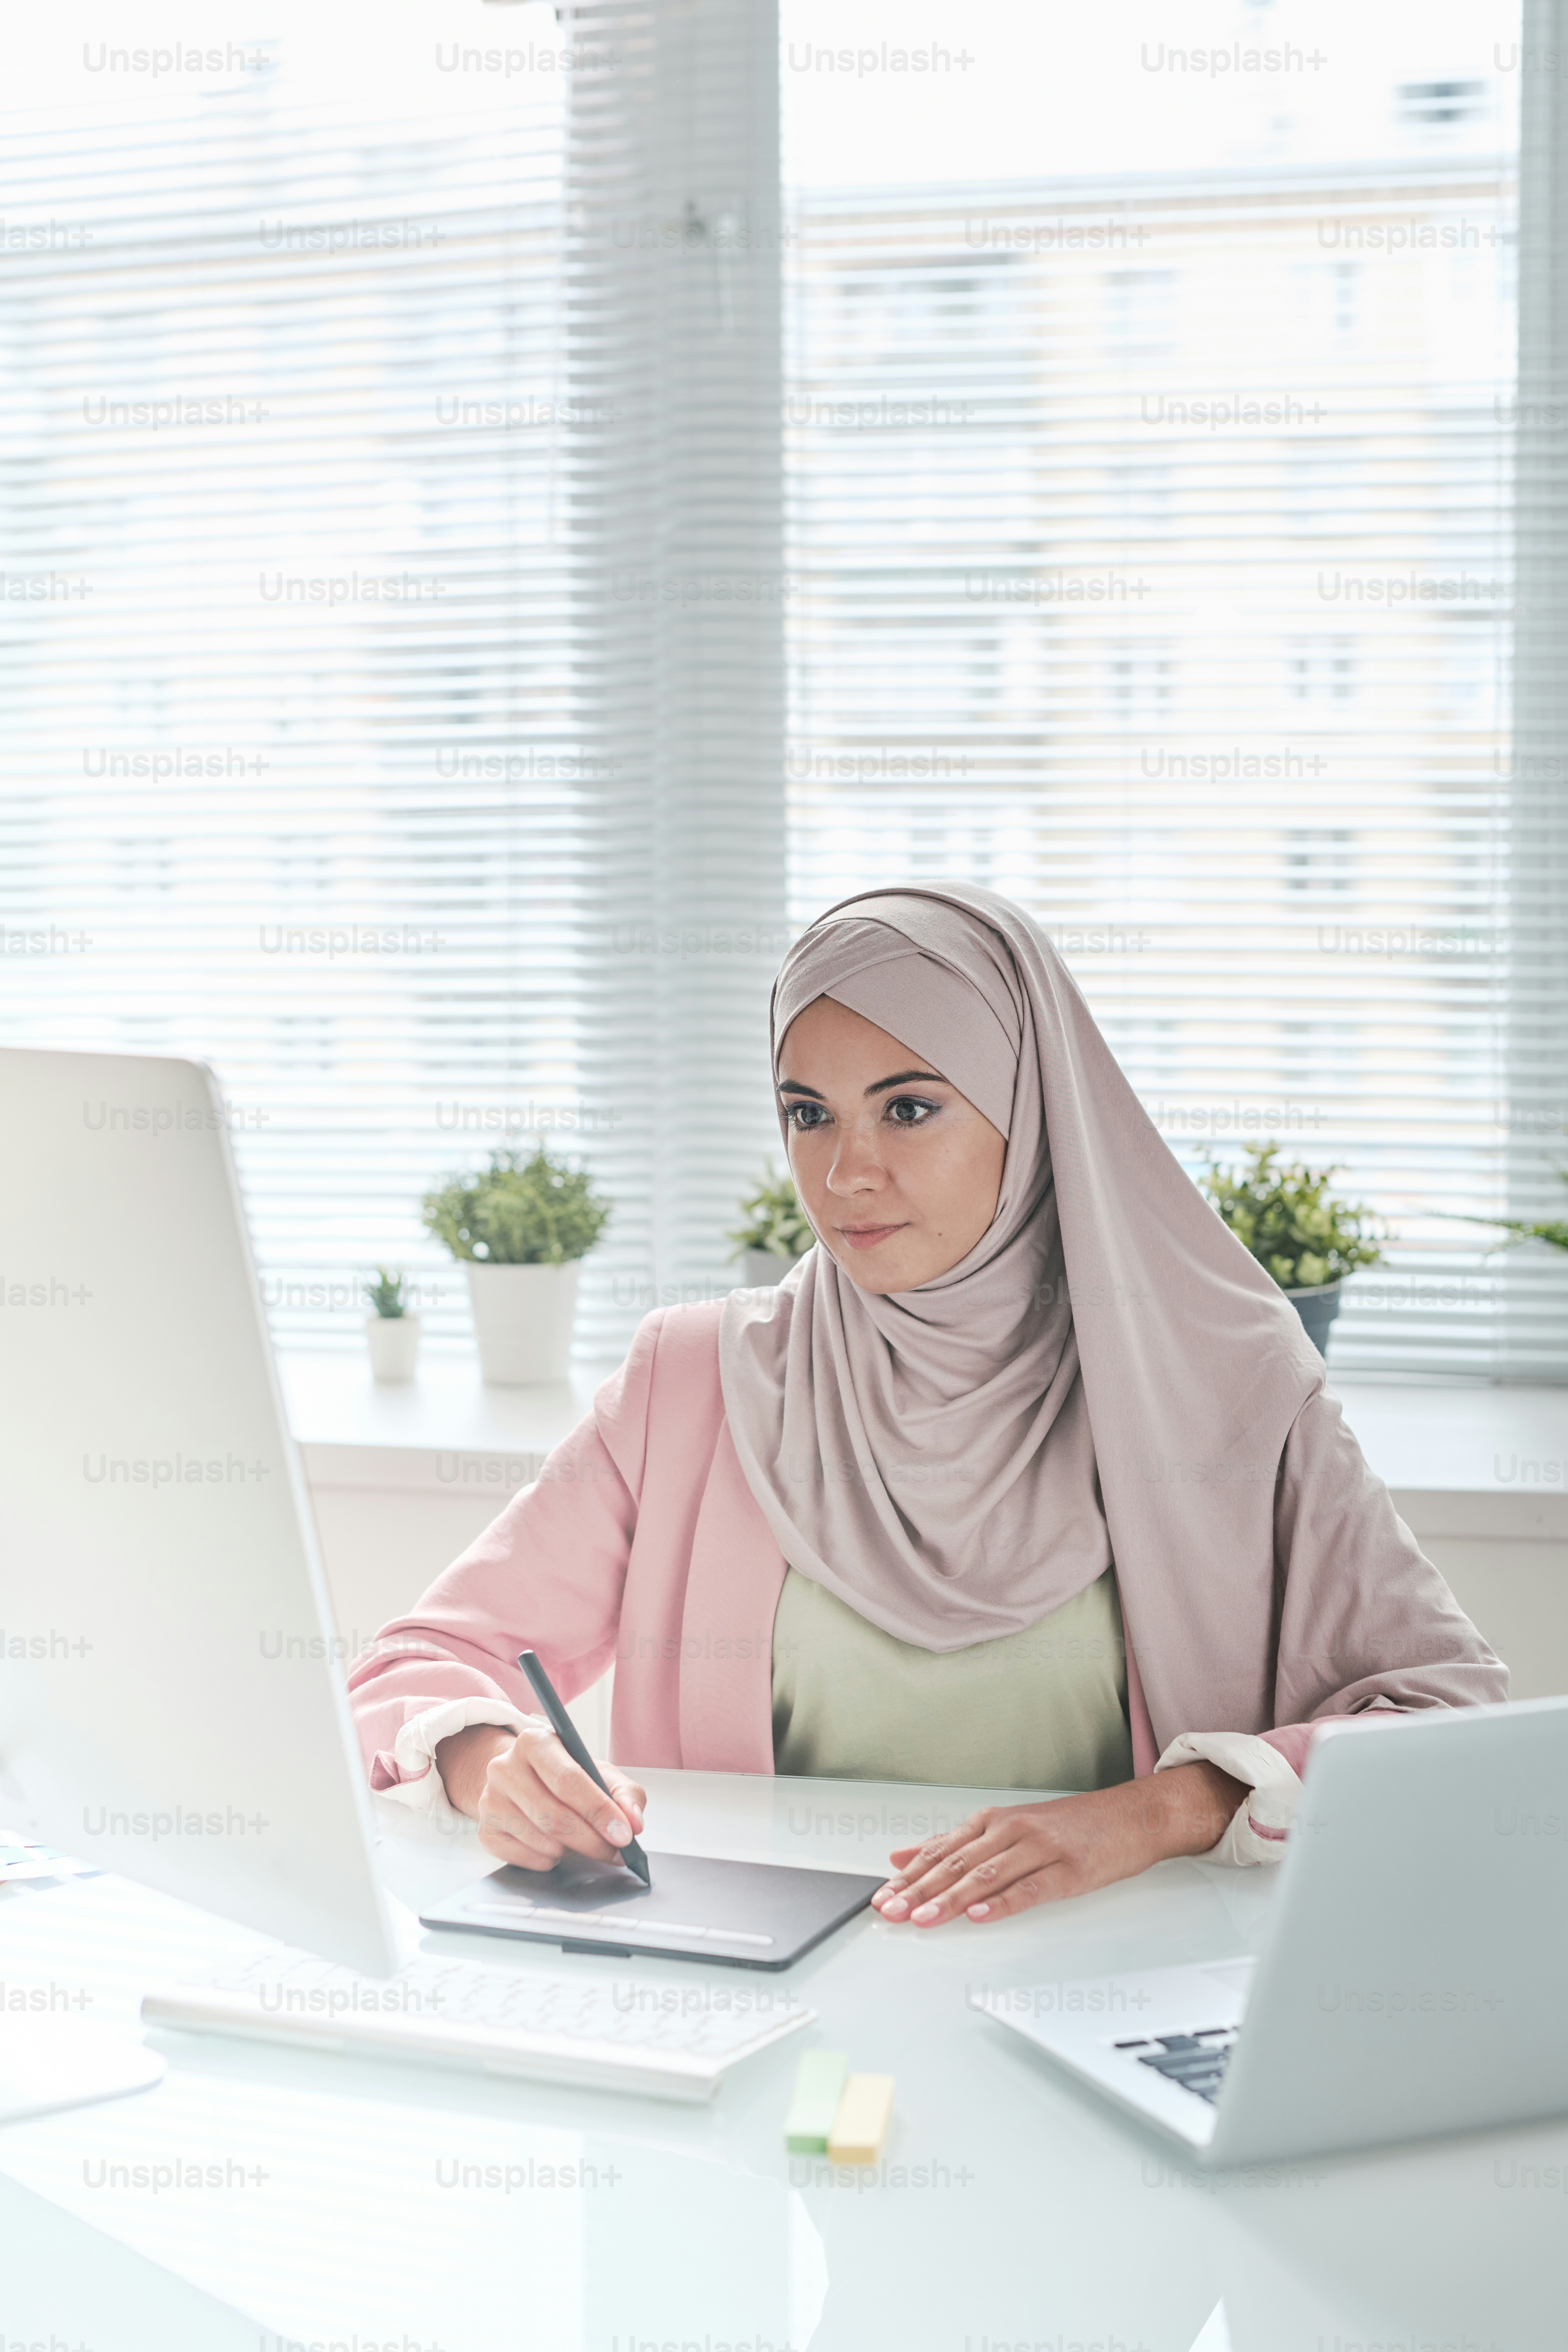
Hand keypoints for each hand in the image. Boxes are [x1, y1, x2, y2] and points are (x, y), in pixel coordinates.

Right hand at [435, 1718, 647, 1872]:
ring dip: (570, 1850)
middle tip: (614, 1852)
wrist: (520, 1778)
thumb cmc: (564, 1774)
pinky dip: (548, 1859)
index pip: (569, 1780)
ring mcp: (490, 1800)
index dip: (599, 1811)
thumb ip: (624, 1794)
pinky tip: (555, 1847)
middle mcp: (505, 1767)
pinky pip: (524, 1858)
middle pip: (553, 1815)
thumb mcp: (598, 1772)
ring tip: (582, 1842)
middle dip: (592, 1840)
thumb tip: (634, 1823)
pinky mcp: (485, 1830)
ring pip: (540, 1840)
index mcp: (535, 1742)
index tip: (624, 1835)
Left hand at [869, 1762, 1247, 1928]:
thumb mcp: (1007, 1827)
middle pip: (957, 1863)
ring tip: (922, 1917)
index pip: (941, 1849)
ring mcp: (1041, 1848)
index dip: (908, 1874)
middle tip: (890, 1910)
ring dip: (950, 1899)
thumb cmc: (1070, 1826)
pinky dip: (1002, 1903)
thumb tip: (902, 1854)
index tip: (881, 1895)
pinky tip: (979, 1915)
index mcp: (994, 1822)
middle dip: (918, 1889)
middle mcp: (1012, 1830)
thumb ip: (954, 1842)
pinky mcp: (1068, 1869)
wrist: (1130, 1816)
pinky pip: (1030, 1888)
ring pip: (986, 1875)